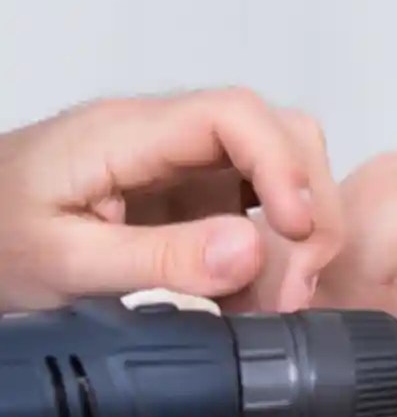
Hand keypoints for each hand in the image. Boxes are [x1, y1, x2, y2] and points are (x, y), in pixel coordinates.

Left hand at [0, 88, 342, 312]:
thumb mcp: (66, 263)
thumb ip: (159, 258)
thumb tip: (253, 251)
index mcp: (128, 134)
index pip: (236, 115)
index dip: (284, 167)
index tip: (297, 233)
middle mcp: (167, 137)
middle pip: (280, 135)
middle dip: (309, 208)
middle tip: (298, 284)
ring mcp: (184, 163)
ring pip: (281, 170)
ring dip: (297, 236)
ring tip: (275, 301)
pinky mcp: (191, 193)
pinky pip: (258, 209)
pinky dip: (272, 255)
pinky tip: (252, 299)